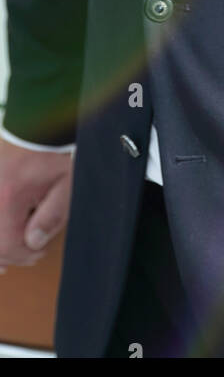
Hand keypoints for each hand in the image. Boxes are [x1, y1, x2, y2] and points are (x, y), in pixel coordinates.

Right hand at [0, 136, 73, 271]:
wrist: (39, 119)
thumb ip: (52, 216)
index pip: (7, 244)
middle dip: (8, 253)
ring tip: (7, 257)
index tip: (39, 251)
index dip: (24, 255)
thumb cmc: (54, 150)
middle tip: (28, 253)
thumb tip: (34, 243)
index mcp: (9, 196)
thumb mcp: (65, 184)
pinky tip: (2, 239)